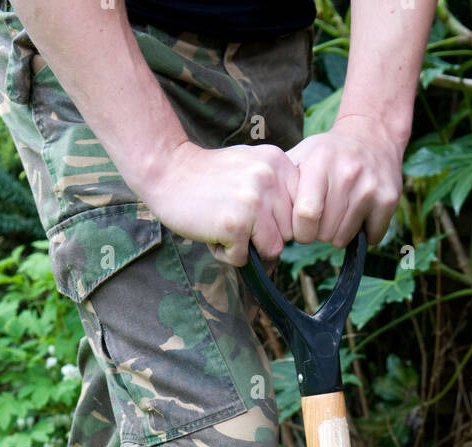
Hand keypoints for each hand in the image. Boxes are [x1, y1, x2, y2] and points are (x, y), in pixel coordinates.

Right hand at [138, 140, 297, 265]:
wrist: (168, 171)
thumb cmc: (210, 175)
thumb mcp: (253, 166)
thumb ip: (278, 187)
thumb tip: (302, 224)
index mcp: (280, 163)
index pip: (303, 211)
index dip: (282, 221)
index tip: (261, 216)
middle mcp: (271, 180)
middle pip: (290, 233)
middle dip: (265, 236)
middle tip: (238, 219)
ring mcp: (254, 202)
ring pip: (273, 249)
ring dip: (249, 248)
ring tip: (227, 227)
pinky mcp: (236, 225)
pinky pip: (244, 259)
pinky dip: (227, 254)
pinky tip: (213, 232)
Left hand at [288, 116, 405, 246]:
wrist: (371, 135)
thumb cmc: (327, 154)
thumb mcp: (301, 156)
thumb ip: (280, 183)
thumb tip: (261, 212)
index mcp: (320, 163)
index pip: (307, 215)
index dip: (301, 230)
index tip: (302, 226)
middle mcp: (348, 173)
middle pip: (324, 233)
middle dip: (318, 232)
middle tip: (323, 215)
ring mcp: (370, 187)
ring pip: (343, 239)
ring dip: (338, 234)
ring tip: (340, 212)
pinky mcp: (389, 199)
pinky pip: (370, 238)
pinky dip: (363, 233)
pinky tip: (360, 213)